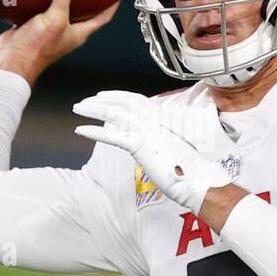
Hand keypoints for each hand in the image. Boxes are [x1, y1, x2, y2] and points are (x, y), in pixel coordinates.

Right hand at [0, 0, 119, 85]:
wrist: (11, 61)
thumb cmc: (36, 51)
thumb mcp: (55, 19)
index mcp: (78, 32)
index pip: (103, 17)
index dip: (112, 4)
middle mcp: (66, 30)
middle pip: (83, 11)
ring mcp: (50, 28)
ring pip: (61, 7)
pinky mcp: (34, 25)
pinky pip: (41, 7)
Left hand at [72, 91, 237, 214]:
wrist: (199, 180)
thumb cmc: (188, 169)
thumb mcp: (171, 148)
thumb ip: (157, 141)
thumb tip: (146, 143)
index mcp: (161, 120)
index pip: (135, 100)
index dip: (117, 96)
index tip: (101, 96)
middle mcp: (154, 122)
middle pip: (123, 102)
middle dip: (101, 100)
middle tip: (83, 102)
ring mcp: (149, 132)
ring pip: (115, 114)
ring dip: (93, 110)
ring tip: (77, 108)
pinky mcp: (143, 147)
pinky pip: (114, 136)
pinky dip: (95, 132)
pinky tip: (81, 130)